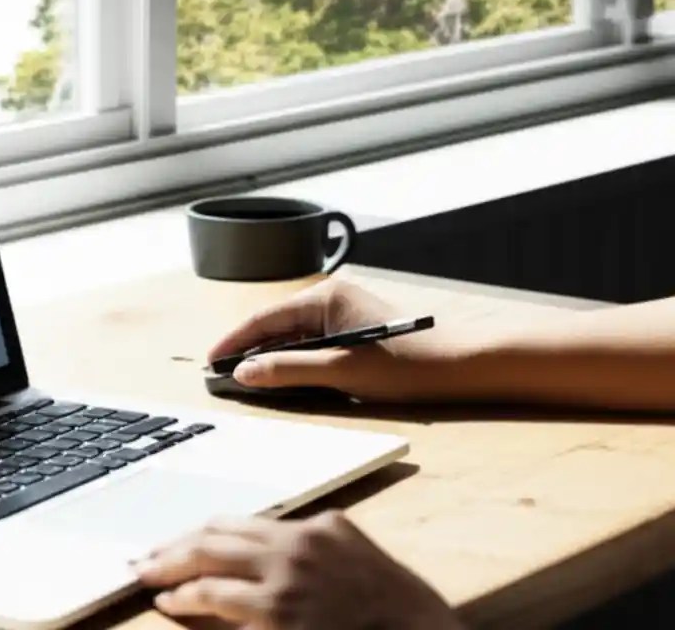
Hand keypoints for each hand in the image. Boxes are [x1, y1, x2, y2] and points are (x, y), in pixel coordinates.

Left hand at [133, 511, 462, 629]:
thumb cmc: (399, 612)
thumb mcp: (360, 558)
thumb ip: (320, 542)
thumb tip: (279, 540)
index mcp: (320, 527)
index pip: (242, 524)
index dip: (202, 534)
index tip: (177, 542)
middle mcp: (299, 545)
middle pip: (218, 536)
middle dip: (175, 546)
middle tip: (145, 558)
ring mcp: (288, 579)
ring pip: (210, 564)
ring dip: (172, 571)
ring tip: (149, 579)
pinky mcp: (279, 615)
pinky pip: (218, 602)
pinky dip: (188, 600)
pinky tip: (172, 604)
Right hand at [209, 278, 476, 402]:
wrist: (468, 365)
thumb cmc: (411, 365)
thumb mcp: (342, 372)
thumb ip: (288, 370)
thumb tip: (244, 373)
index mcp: (325, 298)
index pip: (264, 318)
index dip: (234, 341)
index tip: (211, 363)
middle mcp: (333, 299)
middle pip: (277, 326)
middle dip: (249, 350)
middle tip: (222, 376)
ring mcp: (346, 314)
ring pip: (295, 336)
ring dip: (272, 357)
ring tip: (247, 381)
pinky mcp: (358, 331)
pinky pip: (314, 343)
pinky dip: (296, 360)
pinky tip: (286, 379)